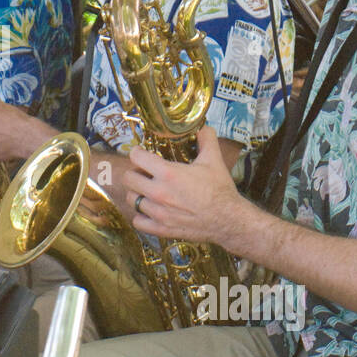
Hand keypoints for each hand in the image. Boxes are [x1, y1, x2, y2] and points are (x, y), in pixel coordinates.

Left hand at [123, 126, 244, 244]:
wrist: (228, 219)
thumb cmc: (220, 190)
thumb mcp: (214, 160)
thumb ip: (206, 139)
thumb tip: (202, 127)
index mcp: (168, 173)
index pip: (136, 157)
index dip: (137, 152)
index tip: (140, 153)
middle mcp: (159, 193)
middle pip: (129, 178)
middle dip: (135, 172)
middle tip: (144, 172)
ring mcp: (158, 213)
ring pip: (131, 199)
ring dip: (137, 193)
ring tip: (147, 190)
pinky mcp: (161, 229)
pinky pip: (138, 221)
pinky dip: (141, 216)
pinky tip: (149, 210)